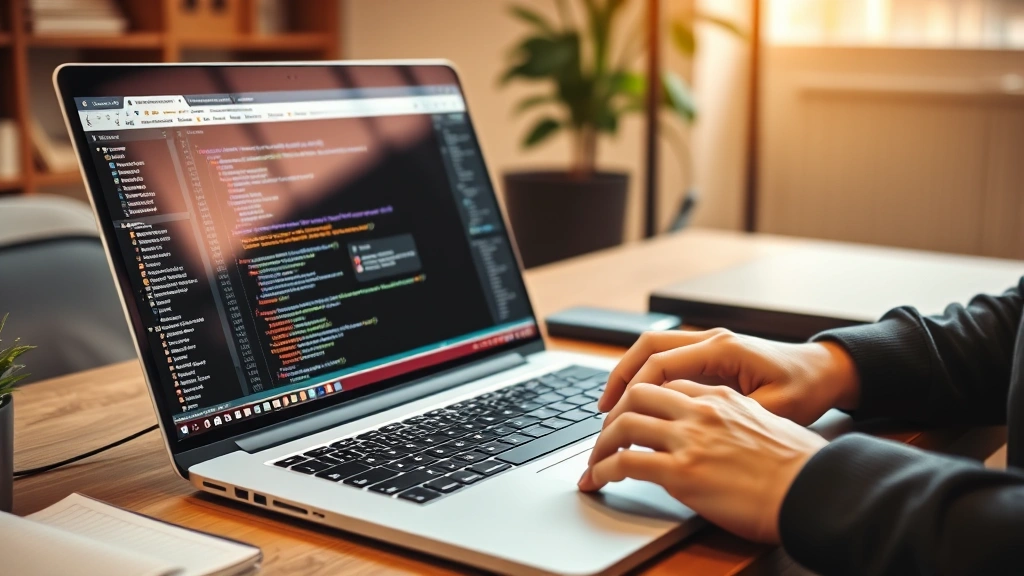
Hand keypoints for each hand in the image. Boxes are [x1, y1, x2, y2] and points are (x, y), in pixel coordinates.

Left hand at [579, 381, 827, 542]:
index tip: (631, 415)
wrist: (815, 489)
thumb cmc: (800, 467)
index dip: (642, 400)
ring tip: (594, 463)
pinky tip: (598, 481)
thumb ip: (733, 422)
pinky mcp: (682, 470)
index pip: (667, 384)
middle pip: (638, 393)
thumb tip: (717, 439)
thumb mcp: (766, 427)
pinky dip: (603, 470)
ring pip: (624, 424)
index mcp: (722, 396)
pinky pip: (625, 462)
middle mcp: (702, 409)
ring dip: (600, 444)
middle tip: (604, 436)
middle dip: (613, 414)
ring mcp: (690, 437)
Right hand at [598, 329, 860, 425]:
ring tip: (610, 407)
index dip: (631, 390)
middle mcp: (711, 340)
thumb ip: (729, 415)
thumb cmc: (805, 390)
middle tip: (602, 412)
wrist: (825, 372)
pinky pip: (666, 360)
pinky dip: (646, 378)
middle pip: (647, 348)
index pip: (660, 363)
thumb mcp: (772, 410)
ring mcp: (709, 344)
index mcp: (722, 349)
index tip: (614, 417)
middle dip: (619, 378)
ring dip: (629, 376)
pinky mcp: (709, 355)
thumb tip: (687, 430)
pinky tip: (637, 402)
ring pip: (653, 351)